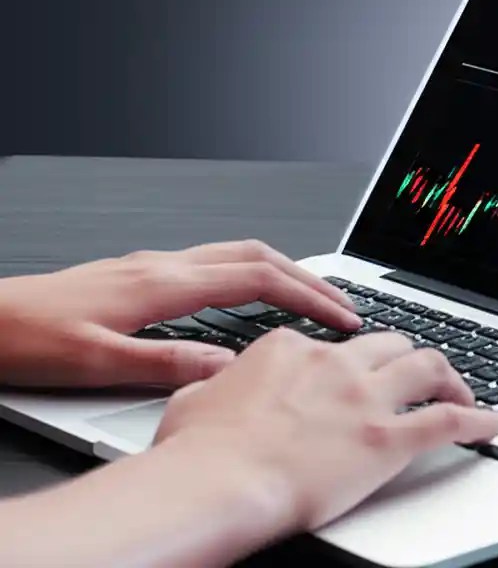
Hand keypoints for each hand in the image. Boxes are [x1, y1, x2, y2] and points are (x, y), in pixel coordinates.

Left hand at [0, 239, 360, 388]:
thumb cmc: (25, 338)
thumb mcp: (96, 364)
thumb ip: (168, 363)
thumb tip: (230, 368)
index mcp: (161, 283)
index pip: (256, 278)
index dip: (307, 296)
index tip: (341, 317)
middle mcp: (161, 265)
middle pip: (256, 254)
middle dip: (308, 277)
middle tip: (342, 304)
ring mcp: (150, 266)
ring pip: (235, 254)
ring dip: (281, 272)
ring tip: (309, 299)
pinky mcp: (138, 276)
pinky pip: (212, 265)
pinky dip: (249, 276)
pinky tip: (247, 302)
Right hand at [154, 329, 497, 530]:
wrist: (217, 483)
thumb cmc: (196, 454)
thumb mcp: (192, 402)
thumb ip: (214, 386)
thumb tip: (212, 387)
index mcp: (288, 349)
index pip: (330, 344)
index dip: (346, 361)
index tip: (351, 376)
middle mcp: (334, 364)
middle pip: (388, 345)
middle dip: (406, 356)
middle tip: (417, 375)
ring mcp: (365, 398)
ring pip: (427, 366)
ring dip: (449, 377)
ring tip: (461, 391)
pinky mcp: (389, 438)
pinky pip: (449, 420)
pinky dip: (478, 420)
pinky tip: (492, 424)